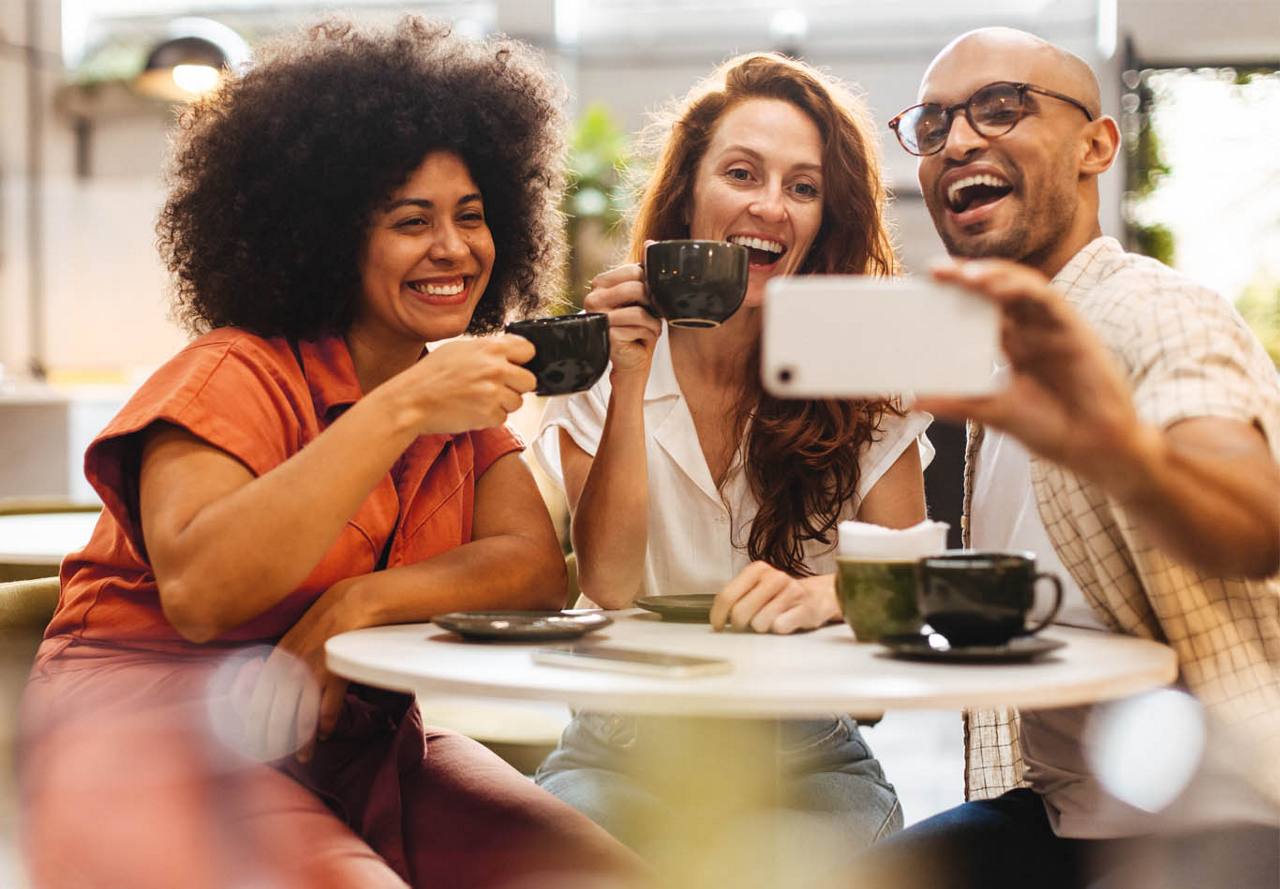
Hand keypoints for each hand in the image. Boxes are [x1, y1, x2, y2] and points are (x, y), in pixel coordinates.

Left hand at [244, 578, 365, 762]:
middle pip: (276, 715)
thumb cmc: (322, 624)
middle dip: (275, 742)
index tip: (255, 747)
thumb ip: (278, 665)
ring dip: (302, 742)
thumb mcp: (291, 641)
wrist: (351, 605)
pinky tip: (326, 735)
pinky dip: (326, 725)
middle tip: (276, 760)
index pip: (257, 704)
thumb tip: (266, 690)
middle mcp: (290, 669)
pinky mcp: (335, 674)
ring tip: (304, 758)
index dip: (255, 729)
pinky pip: (328, 708)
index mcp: (276, 661)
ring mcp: (313, 672)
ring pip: (301, 717)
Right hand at [395, 335, 536, 435]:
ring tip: (479, 399)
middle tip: (496, 387)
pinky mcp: (489, 414)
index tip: (513, 366)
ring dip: (503, 403)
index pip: (529, 350)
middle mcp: (496, 369)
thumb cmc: (430, 375)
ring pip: (518, 402)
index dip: (521, 360)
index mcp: (490, 348)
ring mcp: (494, 393)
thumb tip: (508, 352)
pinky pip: (503, 418)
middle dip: (516, 386)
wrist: (412, 400)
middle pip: (529, 380)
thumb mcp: (459, 349)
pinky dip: (490, 417)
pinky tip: (472, 409)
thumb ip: (487, 349)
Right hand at [585, 262, 662, 379]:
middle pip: (636, 288)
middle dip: (652, 303)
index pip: (633, 271)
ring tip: (651, 328)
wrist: (632, 359)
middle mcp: (592, 299)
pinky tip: (643, 339)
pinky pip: (639, 328)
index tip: (652, 297)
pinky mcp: (607, 335)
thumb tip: (650, 243)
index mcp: (599, 284)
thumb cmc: (637, 325)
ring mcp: (598, 318)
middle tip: (655, 314)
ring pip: (639, 311)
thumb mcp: (641, 296)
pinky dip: (650, 334)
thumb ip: (642, 271)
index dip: (650, 283)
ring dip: (653, 322)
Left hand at [710, 562, 840, 634]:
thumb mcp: (756, 588)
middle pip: (740, 613)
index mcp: (757, 569)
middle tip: (747, 625)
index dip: (718, 615)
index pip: (727, 595)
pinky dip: (779, 630)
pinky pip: (778, 628)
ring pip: (759, 624)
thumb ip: (736, 597)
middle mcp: (774, 577)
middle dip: (740, 625)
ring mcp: (791, 591)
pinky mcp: (805, 608)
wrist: (817, 596)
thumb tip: (716, 618)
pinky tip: (785, 622)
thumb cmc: (779, 596)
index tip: (718, 626)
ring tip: (771, 620)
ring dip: (762, 628)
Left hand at [914, 260, 1149, 491]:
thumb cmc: (1051, 428)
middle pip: (997, 292)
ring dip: (993, 276)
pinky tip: (997, 287)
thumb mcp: (993, 413)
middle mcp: (1031, 330)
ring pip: (1021, 287)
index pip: (981, 311)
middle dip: (967, 278)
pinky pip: (1046, 299)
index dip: (955, 297)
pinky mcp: (1074, 329)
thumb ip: (957, 404)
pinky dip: (1021, 289)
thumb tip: (914, 401)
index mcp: (1013, 345)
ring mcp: (1052, 328)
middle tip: (934, 272)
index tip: (925, 290)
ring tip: (963, 274)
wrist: (1094, 447)